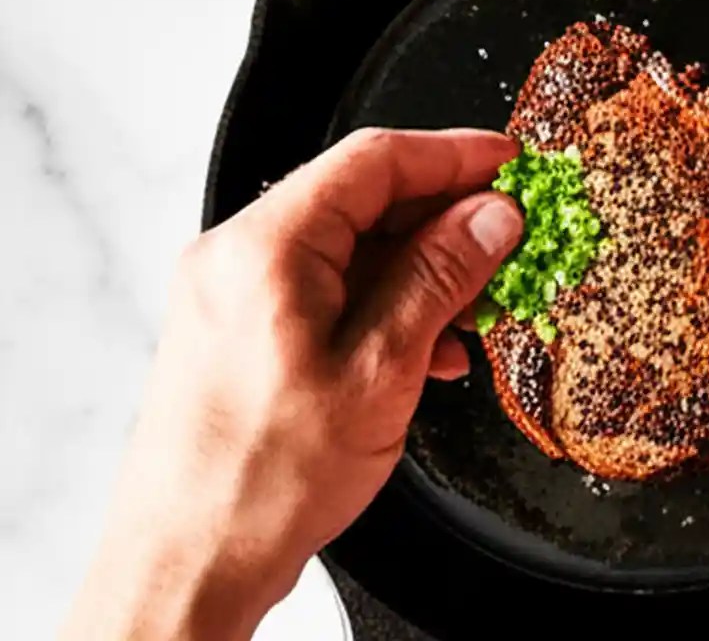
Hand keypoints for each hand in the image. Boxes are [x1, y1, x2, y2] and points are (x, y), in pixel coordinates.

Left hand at [62, 128, 522, 640]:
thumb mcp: (378, 368)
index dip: (453, 154)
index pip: (373, 161)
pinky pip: (331, 295)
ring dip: (422, 273)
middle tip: (511, 242)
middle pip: (362, 203)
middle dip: (444, 221)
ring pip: (352, 253)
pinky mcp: (247, 336)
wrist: (191, 561)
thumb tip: (490, 215)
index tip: (511, 164)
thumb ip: (438, 277)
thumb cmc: (262, 479)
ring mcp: (240, 297)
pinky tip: (430, 350)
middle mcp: (241, 258)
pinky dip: (387, 310)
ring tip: (478, 312)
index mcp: (265, 246)